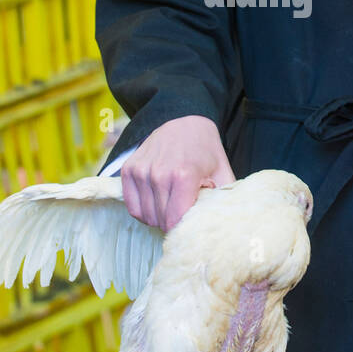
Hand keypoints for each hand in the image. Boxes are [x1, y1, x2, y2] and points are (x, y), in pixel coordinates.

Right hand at [120, 115, 234, 231]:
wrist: (184, 122)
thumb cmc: (205, 151)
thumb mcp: (222, 172)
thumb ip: (223, 200)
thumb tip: (222, 224)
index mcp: (184, 176)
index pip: (175, 221)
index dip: (183, 229)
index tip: (190, 224)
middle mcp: (159, 173)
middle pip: (160, 220)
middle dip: (172, 223)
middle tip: (183, 212)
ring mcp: (141, 171)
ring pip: (145, 216)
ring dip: (158, 218)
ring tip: (170, 206)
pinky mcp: (129, 169)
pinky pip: (132, 207)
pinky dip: (143, 210)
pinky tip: (156, 202)